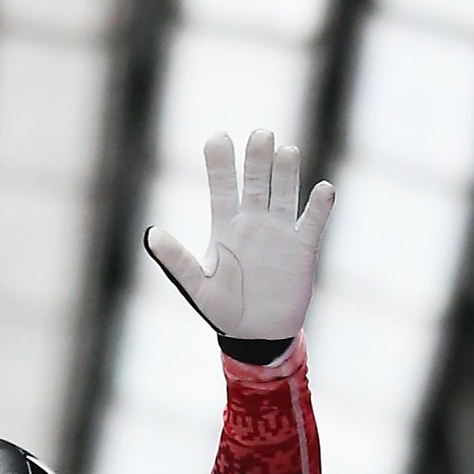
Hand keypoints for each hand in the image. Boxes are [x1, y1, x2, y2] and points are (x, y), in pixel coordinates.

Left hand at [144, 130, 334, 341]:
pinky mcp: (303, 248)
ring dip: (287, 171)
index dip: (221, 161)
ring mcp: (280, 231)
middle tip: (261, 136)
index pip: (223, 184)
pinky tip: (323, 191)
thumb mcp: (198, 288)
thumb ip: (177, 261)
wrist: (258, 336)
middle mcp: (254, 220)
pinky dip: (319, 206)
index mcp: (226, 224)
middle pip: (257, 178)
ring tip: (287, 152)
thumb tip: (150, 234)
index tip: (219, 139)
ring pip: (285, 190)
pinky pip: (313, 221)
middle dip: (258, 157)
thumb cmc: (224, 311)